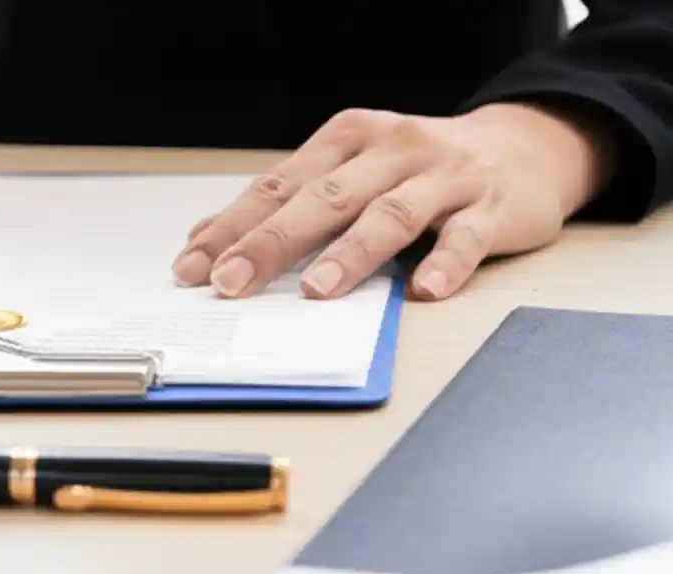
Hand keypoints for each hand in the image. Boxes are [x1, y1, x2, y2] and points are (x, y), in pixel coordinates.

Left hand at [171, 103, 614, 299]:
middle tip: (232, 281)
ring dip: (351, 254)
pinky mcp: (493, 208)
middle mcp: (392, 150)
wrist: (525, 145)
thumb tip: (206, 238)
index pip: (279, 185)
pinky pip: (467, 238)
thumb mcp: (349, 170)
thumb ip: (287, 201)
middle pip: (325, 198)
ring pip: (390, 215)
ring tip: (316, 291)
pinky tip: (425, 290)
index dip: (233, 226)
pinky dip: (446, 264)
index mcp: (347, 139)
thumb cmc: (417, 168)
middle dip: (273, 242)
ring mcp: (443, 177)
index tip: (193, 266)